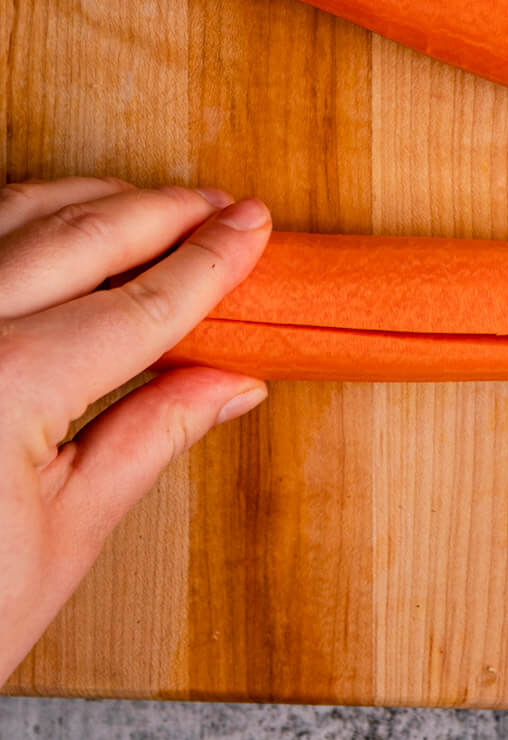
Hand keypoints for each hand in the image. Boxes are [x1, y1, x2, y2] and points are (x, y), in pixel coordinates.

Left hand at [0, 177, 272, 684]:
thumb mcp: (64, 537)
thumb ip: (151, 434)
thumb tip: (230, 382)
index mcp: (5, 386)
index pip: (141, 303)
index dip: (209, 263)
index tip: (252, 229)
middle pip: (83, 236)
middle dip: (164, 213)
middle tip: (222, 210)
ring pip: (16, 211)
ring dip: (94, 202)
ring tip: (154, 212)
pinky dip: (24, 219)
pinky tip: (61, 231)